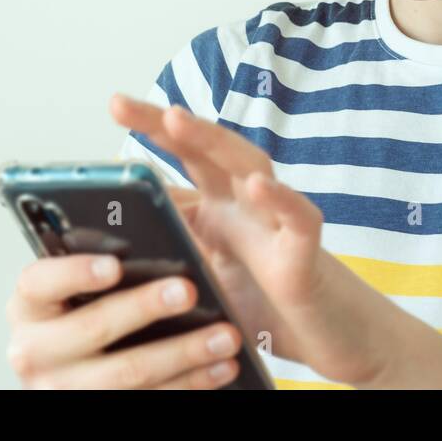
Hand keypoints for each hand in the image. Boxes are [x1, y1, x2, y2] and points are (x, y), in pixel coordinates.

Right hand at [4, 253, 244, 388]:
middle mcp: (36, 351)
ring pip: (128, 374)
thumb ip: (108, 247)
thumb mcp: (82, 278)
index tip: (115, 264)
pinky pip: (148, 399)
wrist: (75, 367)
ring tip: (226, 335)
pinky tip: (222, 366)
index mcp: (30, 305)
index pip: (39, 283)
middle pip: (93, 328)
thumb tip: (155, 211)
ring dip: (183, 354)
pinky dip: (191, 383)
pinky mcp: (98, 410)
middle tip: (189, 291)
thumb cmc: (89, 305)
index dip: (75, 272)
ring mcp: (65, 388)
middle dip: (145, 307)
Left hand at [109, 94, 398, 386]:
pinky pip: (298, 218)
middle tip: (121, 103)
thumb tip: (117, 228)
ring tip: (178, 121)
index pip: (183, 158)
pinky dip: (281, 200)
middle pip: (208, 150)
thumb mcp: (205, 272)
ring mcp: (276, 222)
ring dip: (214, 142)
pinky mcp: (305, 252)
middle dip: (168, 123)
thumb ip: (174, 243)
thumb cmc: (266, 302)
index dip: (153, 129)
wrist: (325, 337)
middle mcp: (245, 205)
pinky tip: (258, 186)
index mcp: (218, 208)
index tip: (116, 104)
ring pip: (250, 168)